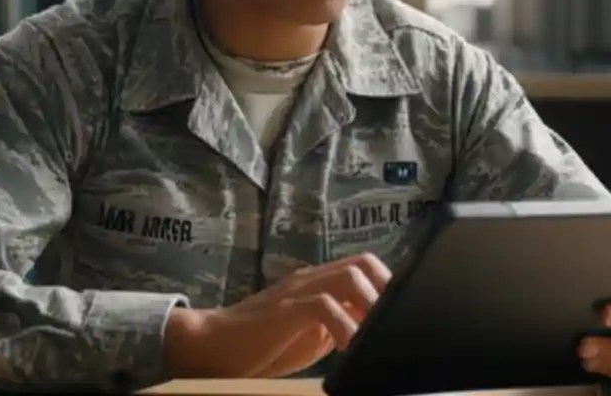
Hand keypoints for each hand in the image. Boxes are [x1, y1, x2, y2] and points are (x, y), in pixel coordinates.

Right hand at [163, 253, 391, 377]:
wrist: (211, 345)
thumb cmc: (258, 345)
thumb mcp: (307, 337)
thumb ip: (336, 326)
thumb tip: (368, 329)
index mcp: (316, 284)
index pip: (361, 267)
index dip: (385, 285)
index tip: (400, 311)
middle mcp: (309, 279)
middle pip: (361, 263)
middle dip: (385, 289)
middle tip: (395, 319)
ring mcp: (296, 290)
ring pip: (348, 277)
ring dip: (370, 305)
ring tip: (375, 332)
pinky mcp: (285, 308)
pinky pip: (324, 306)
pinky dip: (344, 326)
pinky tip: (349, 346)